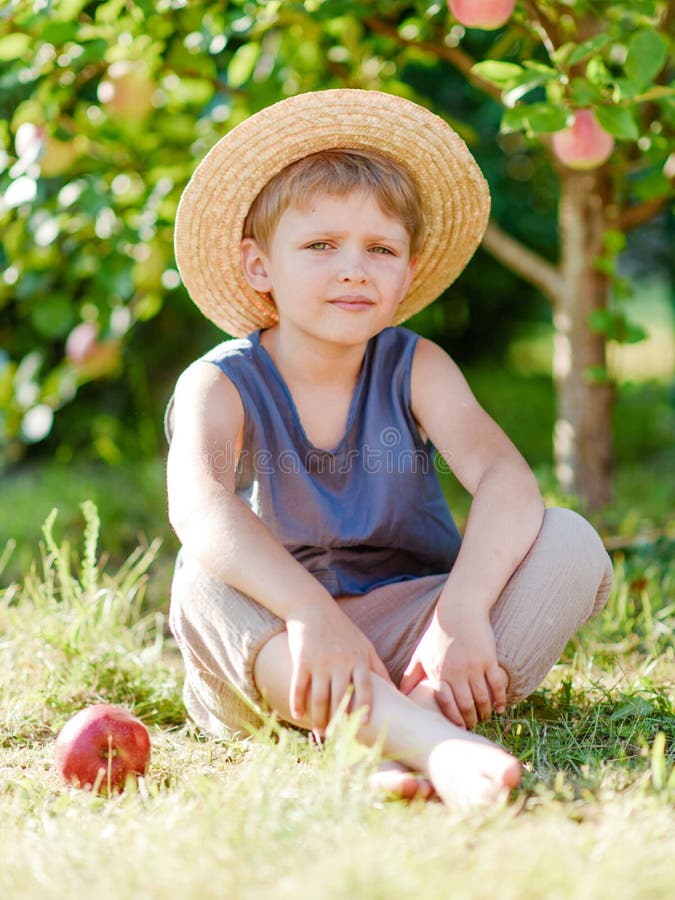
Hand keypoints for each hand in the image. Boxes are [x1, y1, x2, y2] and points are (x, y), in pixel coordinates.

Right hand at [285, 601, 391, 731]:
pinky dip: (297, 702)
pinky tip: (297, 715)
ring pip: (319, 696)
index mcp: (358, 659)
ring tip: (321, 732)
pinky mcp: (302, 660)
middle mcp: (340, 661)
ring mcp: (320, 661)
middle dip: (339, 719)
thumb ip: (378, 668)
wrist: (314, 609)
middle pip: (340, 696)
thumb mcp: (365, 645)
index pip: (365, 686)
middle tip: (339, 738)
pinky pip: (299, 686)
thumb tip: (395, 692)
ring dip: (319, 717)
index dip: (364, 705)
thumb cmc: (343, 631)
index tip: (364, 723)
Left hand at [400, 604, 506, 729]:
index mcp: (438, 673)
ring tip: (485, 717)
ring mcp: (473, 667)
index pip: (446, 705)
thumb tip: (400, 694)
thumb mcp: (421, 653)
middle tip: (473, 726)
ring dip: (485, 713)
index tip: (458, 727)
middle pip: (466, 707)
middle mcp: (455, 672)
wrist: (459, 610)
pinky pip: (497, 686)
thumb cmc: (438, 634)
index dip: (454, 720)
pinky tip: (500, 709)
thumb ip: (410, 676)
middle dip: (470, 720)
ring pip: (482, 700)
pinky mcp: (489, 660)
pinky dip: (500, 701)